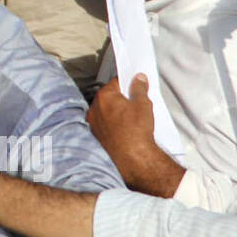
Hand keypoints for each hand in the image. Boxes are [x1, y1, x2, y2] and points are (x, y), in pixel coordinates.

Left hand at [86, 74, 183, 196]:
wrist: (133, 157)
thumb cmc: (137, 131)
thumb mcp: (143, 104)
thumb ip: (139, 88)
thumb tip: (138, 79)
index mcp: (103, 97)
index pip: (115, 82)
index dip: (127, 83)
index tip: (135, 85)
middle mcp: (94, 109)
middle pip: (108, 97)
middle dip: (121, 98)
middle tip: (135, 103)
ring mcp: (93, 124)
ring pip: (105, 112)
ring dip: (115, 112)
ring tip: (131, 118)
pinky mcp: (95, 136)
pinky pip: (104, 125)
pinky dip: (112, 124)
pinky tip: (124, 129)